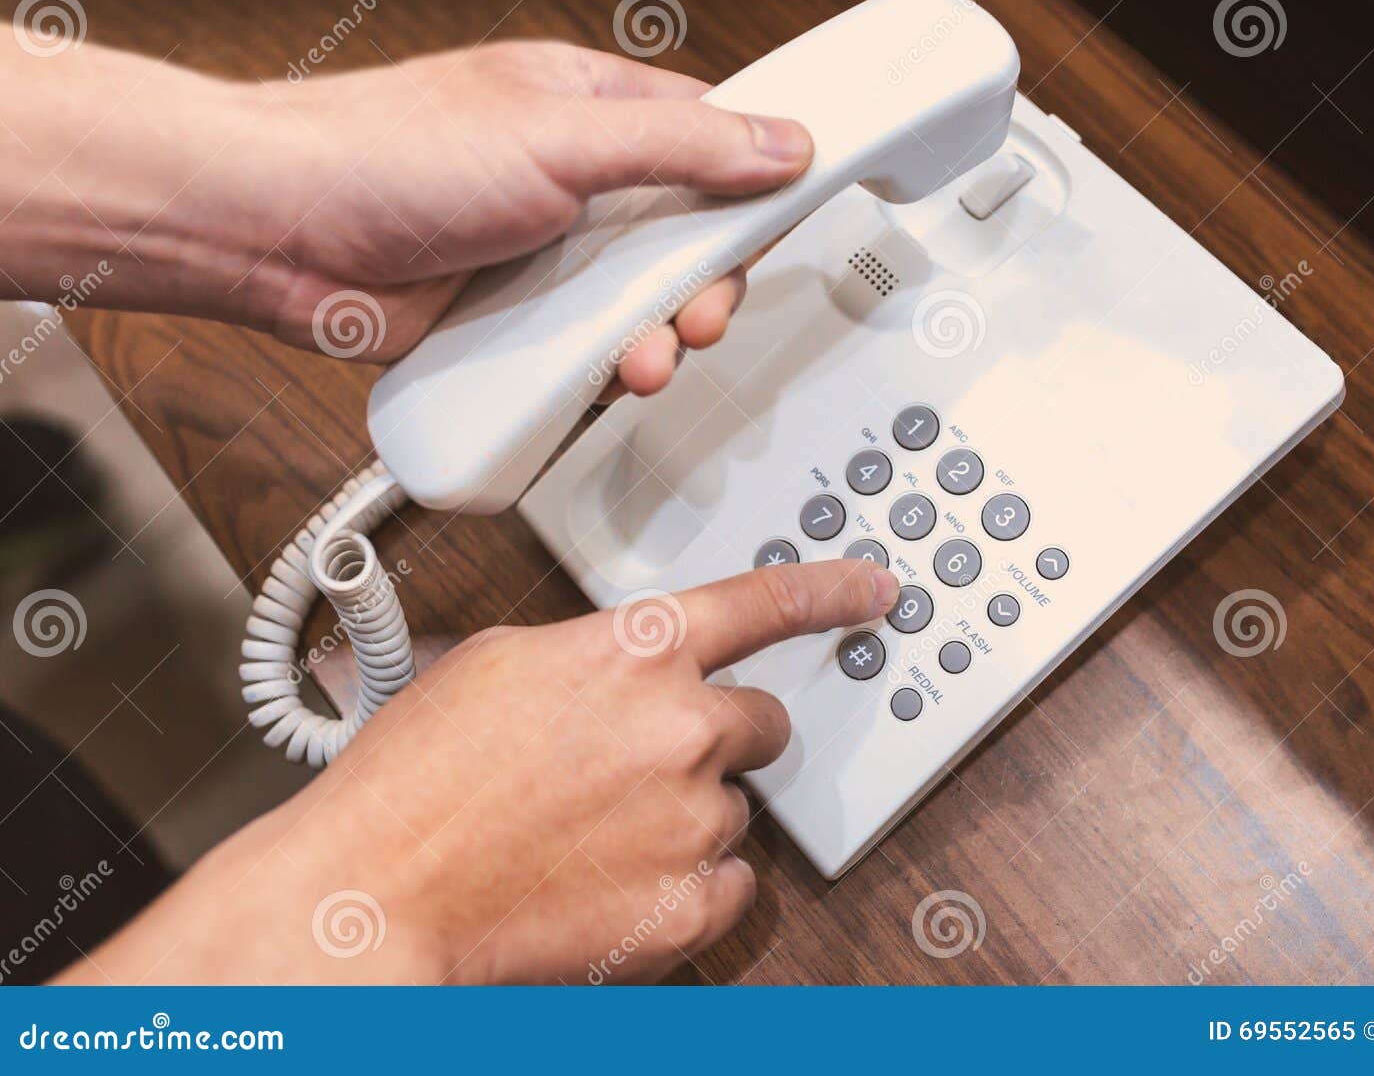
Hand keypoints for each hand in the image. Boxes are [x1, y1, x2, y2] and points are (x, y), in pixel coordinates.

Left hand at [0, 39, 813, 395]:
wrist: (275, 236)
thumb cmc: (383, 152)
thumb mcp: (557, 136)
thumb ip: (680, 145)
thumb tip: (781, 142)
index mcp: (591, 109)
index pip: (711, 139)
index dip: (757, 182)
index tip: (790, 218)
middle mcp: (574, 183)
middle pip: (685, 241)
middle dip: (703, 286)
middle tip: (700, 312)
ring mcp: (544, 257)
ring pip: (639, 307)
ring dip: (656, 339)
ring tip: (644, 359)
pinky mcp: (513, 322)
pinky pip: (585, 354)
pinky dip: (602, 374)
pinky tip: (601, 380)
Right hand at [62, 559, 898, 983]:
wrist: (379, 893)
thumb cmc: (414, 782)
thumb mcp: (495, 665)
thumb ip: (588, 653)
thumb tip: (621, 668)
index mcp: (634, 652)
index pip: (762, 605)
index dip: (828, 593)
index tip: (873, 590)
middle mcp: (680, 727)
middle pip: (759, 723)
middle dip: (717, 739)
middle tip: (644, 766)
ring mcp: (692, 817)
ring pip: (732, 809)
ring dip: (684, 817)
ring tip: (592, 834)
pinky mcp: (689, 904)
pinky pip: (728, 884)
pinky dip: (684, 886)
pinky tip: (612, 882)